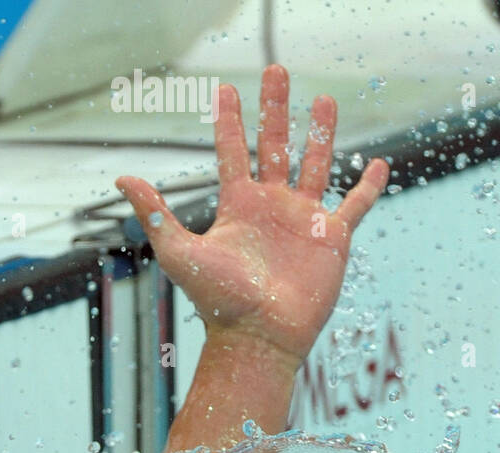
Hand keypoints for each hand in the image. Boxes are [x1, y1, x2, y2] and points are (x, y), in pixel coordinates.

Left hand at [116, 65, 388, 364]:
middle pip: (275, 145)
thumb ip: (155, 214)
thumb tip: (121, 178)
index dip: (230, 121)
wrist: (258, 336)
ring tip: (324, 100)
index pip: (233, 152)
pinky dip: (368, 186)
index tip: (225, 90)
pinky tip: (379, 165)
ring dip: (320, 133)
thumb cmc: (217, 301)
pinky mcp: (332, 238)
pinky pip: (356, 206)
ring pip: (315, 165)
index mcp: (238, 207)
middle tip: (276, 69)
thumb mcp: (179, 252)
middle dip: (275, 109)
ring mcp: (303, 220)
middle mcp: (270, 207)